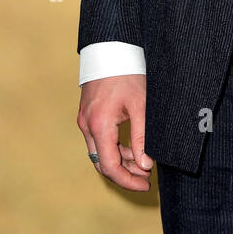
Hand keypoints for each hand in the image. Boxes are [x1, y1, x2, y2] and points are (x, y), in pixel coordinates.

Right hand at [77, 74, 152, 191]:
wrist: (111, 48)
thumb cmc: (128, 73)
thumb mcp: (140, 106)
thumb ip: (142, 137)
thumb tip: (144, 165)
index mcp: (99, 125)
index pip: (110, 166)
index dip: (127, 181)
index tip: (146, 185)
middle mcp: (87, 126)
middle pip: (102, 163)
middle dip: (124, 174)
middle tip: (147, 178)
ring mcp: (85, 120)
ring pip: (100, 153)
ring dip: (121, 162)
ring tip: (144, 165)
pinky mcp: (88, 115)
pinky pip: (99, 140)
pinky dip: (115, 149)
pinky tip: (133, 150)